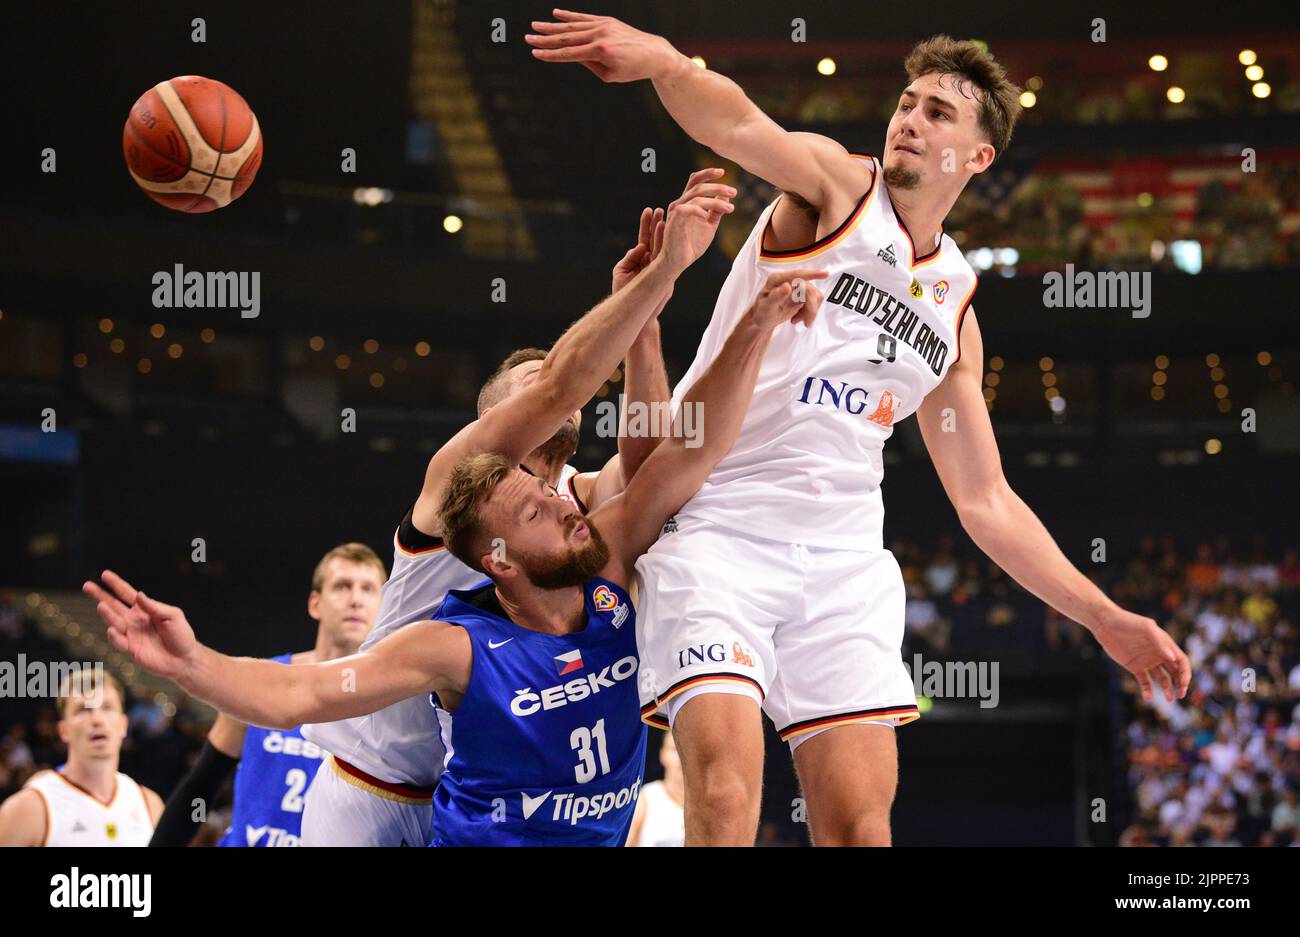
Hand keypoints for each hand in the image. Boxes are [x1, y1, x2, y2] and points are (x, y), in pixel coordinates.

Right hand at [83, 571, 197, 681]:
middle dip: (100, 595)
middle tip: (86, 585)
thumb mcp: (172, 616)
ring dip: (107, 614)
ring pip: (114, 622)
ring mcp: (131, 634)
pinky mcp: (131, 649)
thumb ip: (155, 606)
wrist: (184, 659)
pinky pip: (119, 641)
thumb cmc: (181, 635)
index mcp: (144, 609)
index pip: (126, 593)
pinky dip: (114, 636)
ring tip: (101, 606)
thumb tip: (139, 594)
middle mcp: (134, 620)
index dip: (116, 584)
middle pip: (113, 605)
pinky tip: (112, 629)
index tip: (104, 574)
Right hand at [527, 10, 678, 82]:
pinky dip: (570, 15)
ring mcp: (604, 25)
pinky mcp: (607, 20)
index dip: (550, 54)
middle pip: (567, 36)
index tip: (535, 53)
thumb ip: (589, 64)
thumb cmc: (632, 69)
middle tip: (527, 37)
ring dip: (552, 25)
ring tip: (535, 25)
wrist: (654, 54)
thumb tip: (571, 54)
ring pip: (573, 25)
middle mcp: (601, 34)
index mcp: (600, 51)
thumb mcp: (610, 75)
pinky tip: (555, 13)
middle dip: (545, 38)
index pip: (569, 53)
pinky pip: (585, 17)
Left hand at [612, 206, 663, 293]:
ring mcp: (658, 268)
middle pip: (656, 240)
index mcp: (642, 259)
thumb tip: (640, 247)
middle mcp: (652, 262)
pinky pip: (666, 259)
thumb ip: (629, 258)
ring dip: (663, 233)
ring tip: (664, 219)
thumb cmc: (624, 292)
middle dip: (657, 224)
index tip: (648, 211)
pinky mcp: (664, 276)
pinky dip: (667, 247)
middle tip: (660, 209)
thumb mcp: (621, 271)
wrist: (632, 312)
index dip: (646, 225)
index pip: (645, 239)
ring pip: (662, 248)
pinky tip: (668, 235)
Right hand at [659, 168, 735, 274]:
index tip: (723, 172)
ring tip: (730, 207)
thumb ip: (716, 212)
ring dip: (715, 200)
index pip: (695, 181)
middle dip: (717, 187)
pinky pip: (686, 210)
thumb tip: (727, 198)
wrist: (677, 262)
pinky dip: (698, 210)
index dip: (707, 173)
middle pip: (698, 186)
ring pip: (696, 197)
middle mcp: (680, 204)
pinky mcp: (673, 222)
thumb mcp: (709, 226)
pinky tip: (707, 216)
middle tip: (733, 192)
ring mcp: (676, 212)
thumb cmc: (690, 245)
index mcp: (687, 203)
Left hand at [748, 269, 828, 329]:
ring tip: (796, 321)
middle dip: (811, 308)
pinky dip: (809, 313)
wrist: (763, 320)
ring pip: (814, 296)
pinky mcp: (802, 296)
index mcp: (778, 279)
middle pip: (809, 289)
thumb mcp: (766, 307)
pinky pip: (814, 302)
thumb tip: (788, 286)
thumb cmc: (761, 313)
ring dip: (810, 311)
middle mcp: (788, 281)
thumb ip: (776, 296)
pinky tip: (798, 319)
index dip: (812, 274)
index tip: (825, 274)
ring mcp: (796, 288)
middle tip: (807, 323)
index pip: (798, 275)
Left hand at [1091, 607, 1190, 702]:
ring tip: (1169, 699)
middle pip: (1175, 672)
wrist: (1106, 624)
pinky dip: (1148, 690)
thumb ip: (1160, 641)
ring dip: (1167, 689)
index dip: (1185, 673)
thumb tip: (1173, 658)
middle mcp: (1159, 654)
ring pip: (1162, 679)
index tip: (1184, 684)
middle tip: (1181, 695)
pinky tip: (1148, 697)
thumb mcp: (1146, 628)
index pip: (1181, 661)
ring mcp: (1147, 661)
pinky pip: (1145, 682)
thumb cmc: (1127, 621)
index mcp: (1165, 645)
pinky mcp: (1135, 667)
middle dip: (1180, 684)